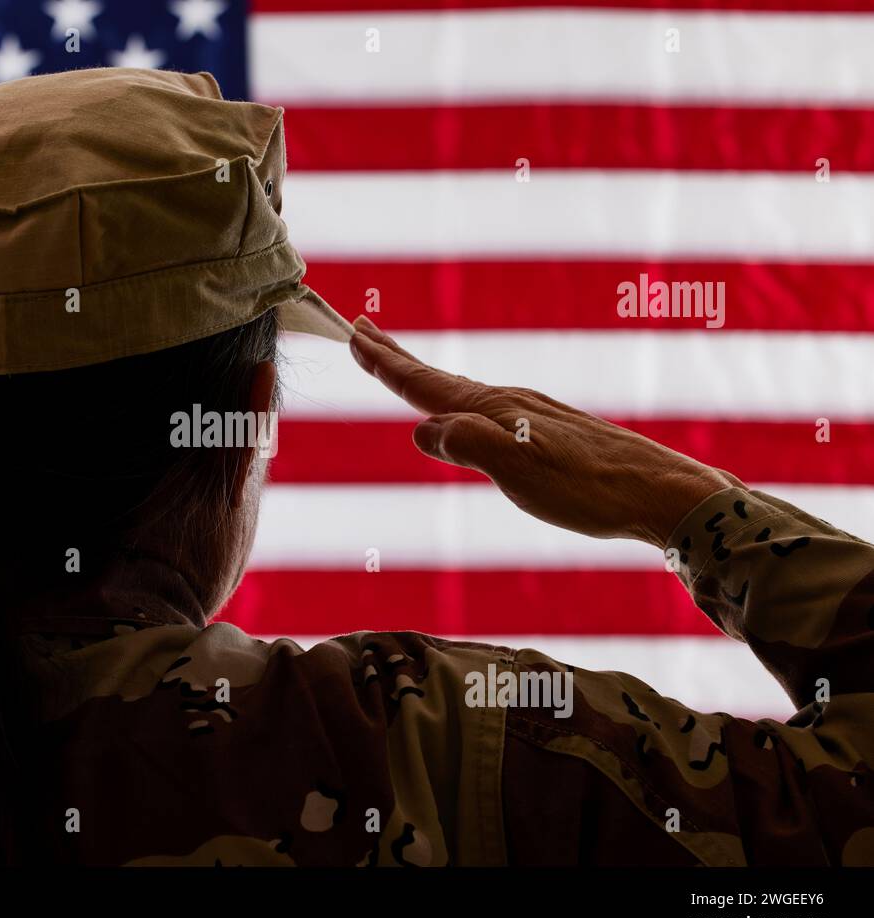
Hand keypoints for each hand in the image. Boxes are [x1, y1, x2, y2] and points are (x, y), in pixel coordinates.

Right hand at [347, 317, 742, 547]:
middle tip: (363, 330)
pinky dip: (459, 402)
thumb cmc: (589, 489)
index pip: (425, 384)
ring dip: (427, 378)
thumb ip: (468, 446)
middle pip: (440, 378)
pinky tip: (469, 416)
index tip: (352, 333)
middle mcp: (508, 404)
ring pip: (463, 392)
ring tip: (404, 370)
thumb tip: (422, 431)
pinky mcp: (549, 434)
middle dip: (397, 357)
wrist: (661, 492)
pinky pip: (486, 409)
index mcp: (493, 411)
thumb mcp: (519, 471)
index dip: (385, 362)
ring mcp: (530, 416)